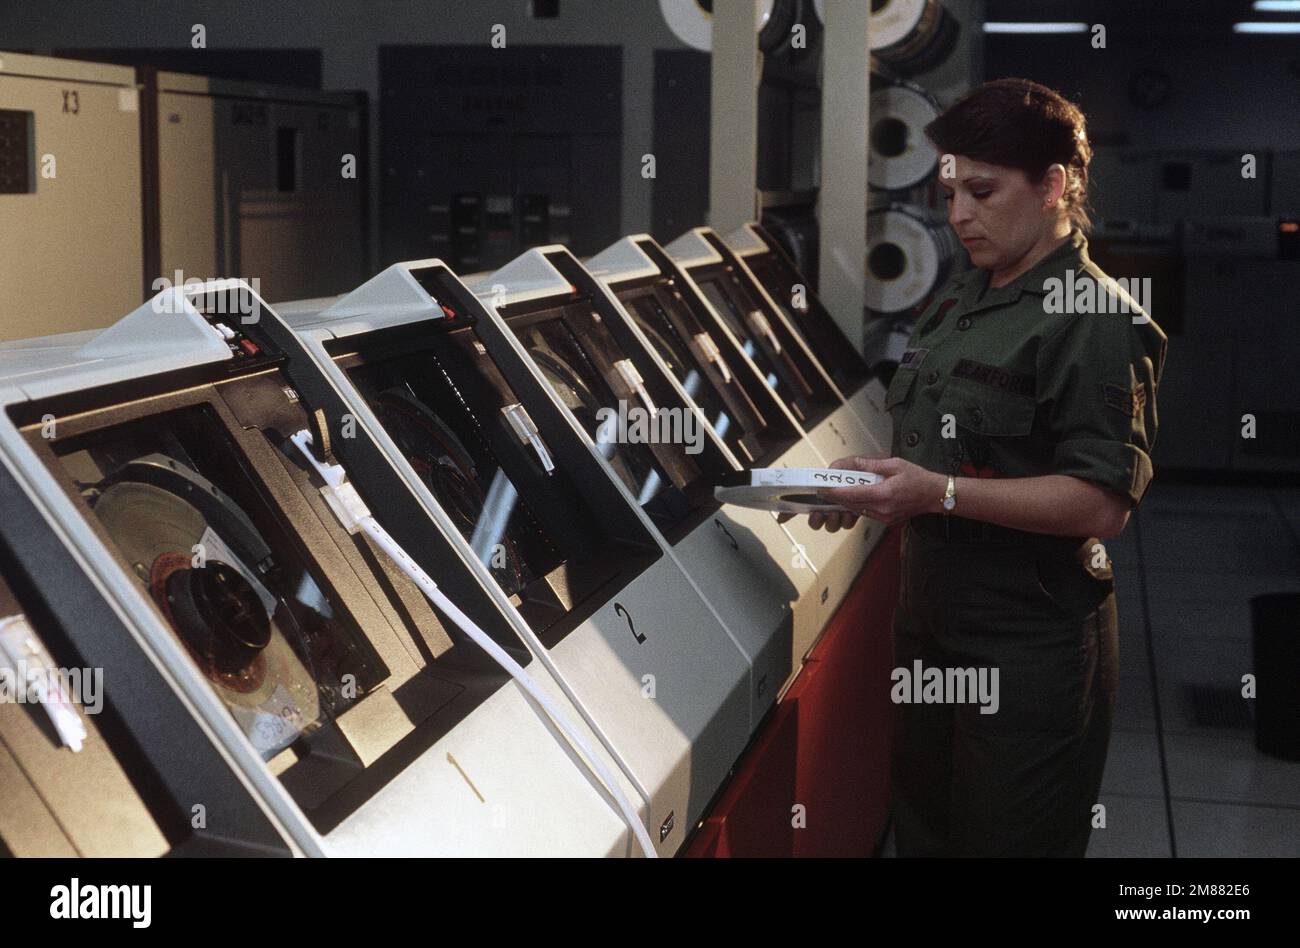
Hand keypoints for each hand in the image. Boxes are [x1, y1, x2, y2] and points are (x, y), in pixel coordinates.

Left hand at [777, 455, 945, 529]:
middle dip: (835, 497)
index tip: (822, 487)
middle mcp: (882, 509)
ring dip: (845, 502)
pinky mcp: (885, 520)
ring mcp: (883, 517)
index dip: (835, 492)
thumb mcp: (895, 464)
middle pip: (851, 504)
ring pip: (856, 510)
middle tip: (823, 488)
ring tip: (835, 492)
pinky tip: (852, 497)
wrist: (935, 495)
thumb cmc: (917, 478)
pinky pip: (864, 513)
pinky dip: (856, 505)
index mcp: (884, 494)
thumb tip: (851, 463)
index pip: (852, 494)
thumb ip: (871, 465)